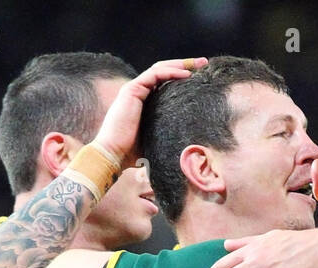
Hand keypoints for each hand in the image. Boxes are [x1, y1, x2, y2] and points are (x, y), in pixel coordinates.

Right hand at [93, 57, 207, 167]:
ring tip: (200, 64)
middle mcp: (139, 92)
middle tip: (203, 63)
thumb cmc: (132, 154)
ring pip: (160, 68)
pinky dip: (171, 72)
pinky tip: (186, 75)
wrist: (113, 154)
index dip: (182, 76)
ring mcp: (134, 89)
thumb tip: (191, 150)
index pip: (165, 82)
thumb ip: (169, 137)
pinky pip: (155, 75)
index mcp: (145, 102)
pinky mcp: (132, 90)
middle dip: (185, 65)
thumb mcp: (158, 142)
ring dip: (181, 64)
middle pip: (164, 71)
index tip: (201, 77)